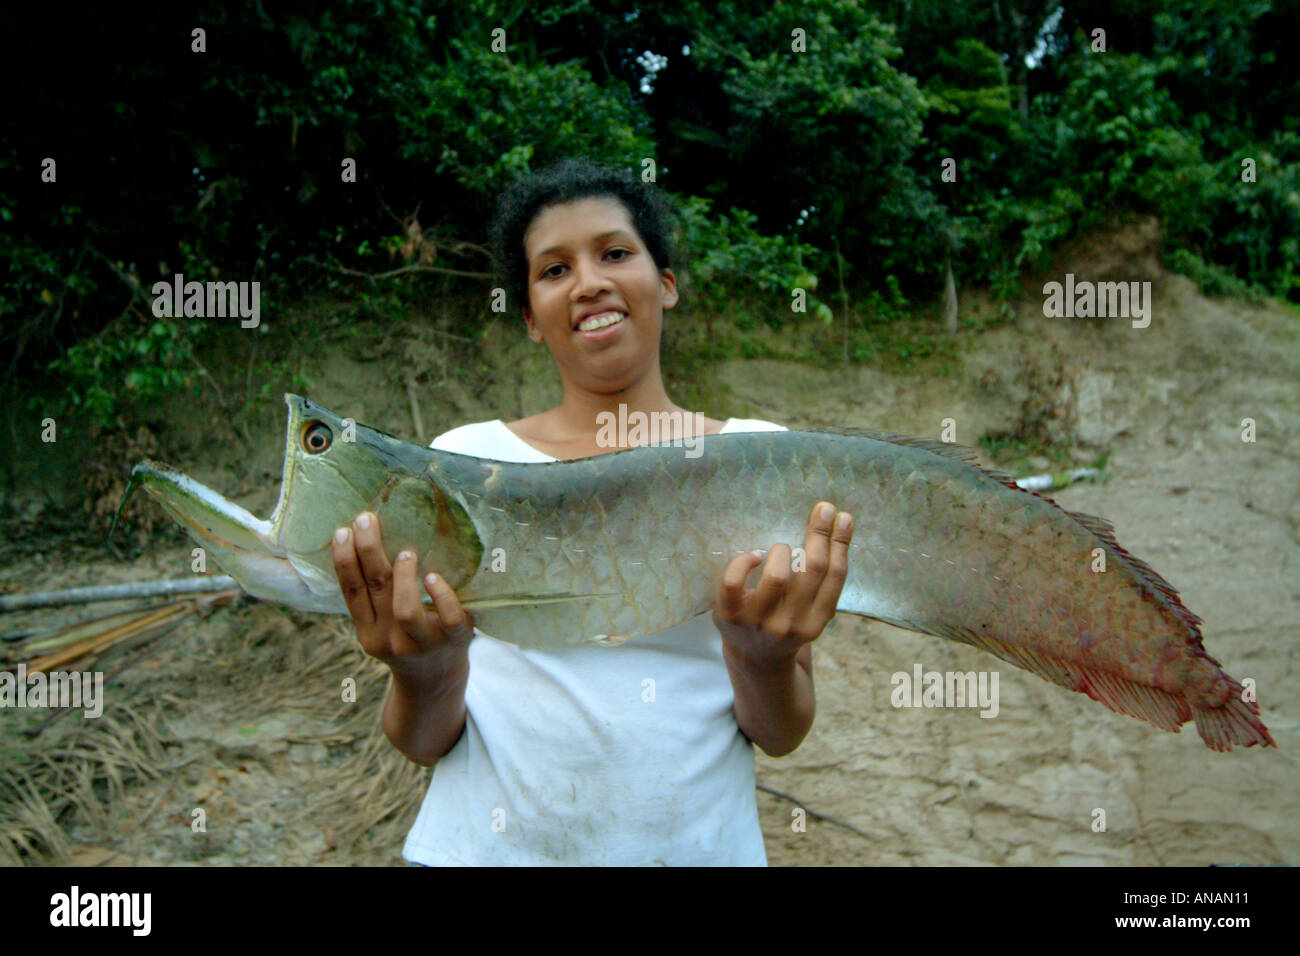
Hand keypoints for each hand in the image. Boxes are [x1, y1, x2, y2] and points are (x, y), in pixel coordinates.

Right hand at [331, 511, 474, 679]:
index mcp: (368, 632)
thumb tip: (366, 541)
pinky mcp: (454, 641)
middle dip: (368, 551)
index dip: (345, 561)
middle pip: (375, 590)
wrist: (435, 682)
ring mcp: (422, 643)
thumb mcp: (382, 626)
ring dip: (403, 575)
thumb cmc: (407, 640)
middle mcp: (390, 639)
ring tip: (407, 553)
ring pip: (406, 610)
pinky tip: (434, 577)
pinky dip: (441, 595)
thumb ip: (375, 597)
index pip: (351, 592)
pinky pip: (448, 617)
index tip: (343, 531)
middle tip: (367, 519)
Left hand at [713, 501, 852, 662]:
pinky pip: (734, 580)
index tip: (843, 517)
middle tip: (823, 509)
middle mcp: (790, 624)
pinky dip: (745, 560)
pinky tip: (754, 556)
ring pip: (777, 575)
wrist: (755, 660)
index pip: (834, 577)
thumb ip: (822, 585)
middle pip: (812, 569)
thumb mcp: (811, 614)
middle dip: (819, 533)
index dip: (841, 543)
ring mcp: (758, 622)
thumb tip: (834, 533)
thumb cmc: (787, 624)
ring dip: (782, 550)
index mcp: (816, 622)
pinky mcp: (729, 615)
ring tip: (781, 548)